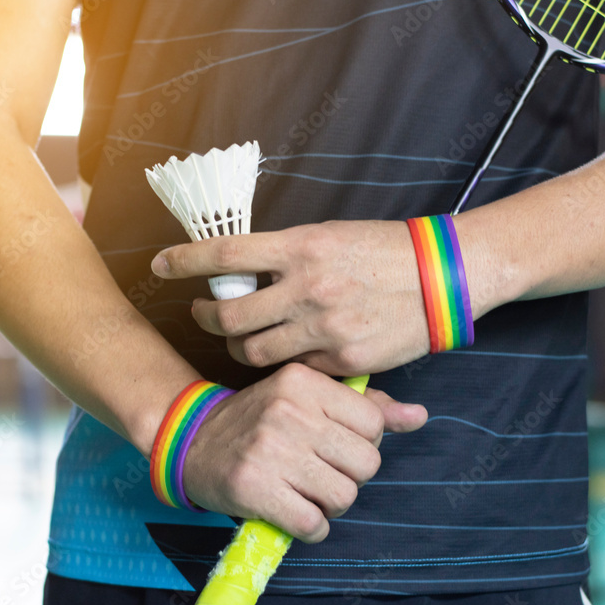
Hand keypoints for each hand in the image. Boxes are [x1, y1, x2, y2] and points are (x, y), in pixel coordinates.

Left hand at [151, 220, 429, 376]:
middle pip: (230, 316)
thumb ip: (284, 254)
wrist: (443, 276)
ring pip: (254, 351)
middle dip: (207, 319)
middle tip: (205, 314)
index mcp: (302, 247)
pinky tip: (291, 349)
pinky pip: (295, 368)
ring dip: (239, 347)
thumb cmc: (383, 250)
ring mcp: (325, 327)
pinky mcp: (343, 359)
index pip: (226, 253)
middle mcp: (308, 288)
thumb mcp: (329, 236)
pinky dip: (284, 362)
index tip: (161, 264)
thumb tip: (241, 269)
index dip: (184, 260)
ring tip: (243, 337)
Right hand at [182, 363, 426, 542]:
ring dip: (330, 506)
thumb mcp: (306, 399)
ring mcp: (268, 449)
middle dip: (349, 478)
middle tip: (319, 474)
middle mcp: (287, 410)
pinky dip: (310, 527)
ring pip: (344, 496)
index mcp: (303, 382)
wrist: (192, 442)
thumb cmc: (259, 421)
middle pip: (365, 464)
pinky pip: (313, 523)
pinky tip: (292, 513)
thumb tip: (419, 416)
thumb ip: (365, 407)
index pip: (374, 425)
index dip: (361, 444)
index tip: (334, 447)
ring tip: (305, 493)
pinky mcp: (253, 488)